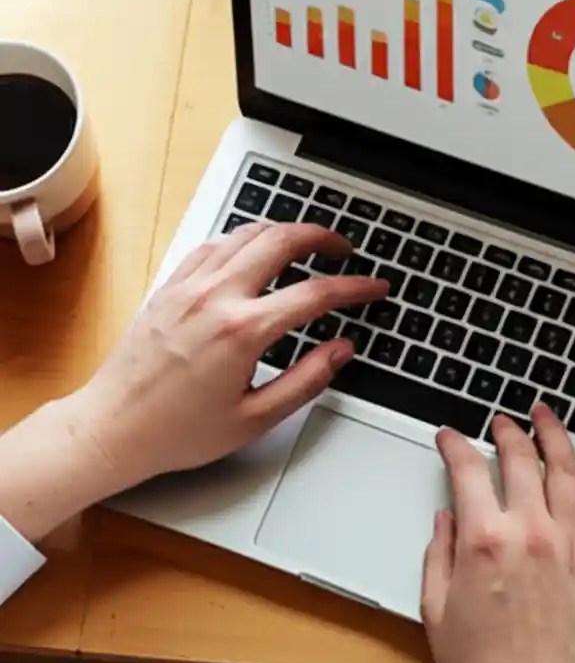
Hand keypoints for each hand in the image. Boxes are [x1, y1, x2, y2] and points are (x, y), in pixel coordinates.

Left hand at [72, 222, 385, 487]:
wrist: (112, 429)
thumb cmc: (176, 431)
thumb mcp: (256, 419)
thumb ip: (307, 380)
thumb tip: (341, 350)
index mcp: (242, 332)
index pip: (315, 294)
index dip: (355, 287)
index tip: (373, 288)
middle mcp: (215, 298)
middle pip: (281, 241)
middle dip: (322, 237)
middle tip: (344, 250)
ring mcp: (188, 287)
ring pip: (246, 233)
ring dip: (284, 231)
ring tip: (306, 244)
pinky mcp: (169, 288)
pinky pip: (214, 244)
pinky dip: (244, 239)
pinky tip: (255, 251)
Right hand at [423, 404, 574, 662]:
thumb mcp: (436, 608)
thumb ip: (439, 553)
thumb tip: (447, 518)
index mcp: (484, 541)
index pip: (468, 471)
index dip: (455, 445)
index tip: (450, 437)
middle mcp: (531, 534)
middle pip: (522, 459)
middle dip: (508, 431)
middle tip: (502, 421)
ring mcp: (569, 545)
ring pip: (568, 471)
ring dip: (556, 436)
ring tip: (546, 418)